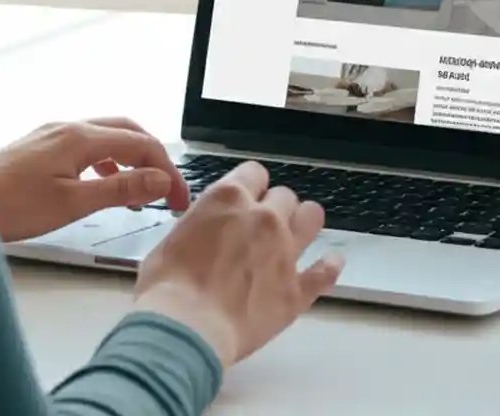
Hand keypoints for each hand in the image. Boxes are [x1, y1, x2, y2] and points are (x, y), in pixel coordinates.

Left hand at [0, 118, 189, 242]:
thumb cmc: (9, 205)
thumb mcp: (74, 203)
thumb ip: (120, 189)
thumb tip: (159, 180)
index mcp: (80, 137)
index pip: (142, 144)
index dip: (167, 171)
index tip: (178, 199)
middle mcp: (68, 128)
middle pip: (128, 132)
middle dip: (154, 158)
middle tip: (168, 191)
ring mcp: (52, 135)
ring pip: (107, 137)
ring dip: (131, 159)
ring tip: (141, 191)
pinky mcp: (40, 147)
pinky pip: (86, 146)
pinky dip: (107, 161)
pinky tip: (102, 184)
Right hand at [132, 161, 344, 367]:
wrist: (186, 328)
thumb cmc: (167, 287)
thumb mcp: (171, 240)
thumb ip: (199, 226)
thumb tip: (204, 231)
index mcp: (229, 199)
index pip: (254, 173)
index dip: (250, 186)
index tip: (246, 196)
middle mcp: (263, 218)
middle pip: (284, 195)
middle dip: (274, 206)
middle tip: (261, 224)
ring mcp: (285, 252)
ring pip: (312, 218)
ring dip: (304, 222)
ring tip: (296, 232)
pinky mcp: (296, 289)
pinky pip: (326, 272)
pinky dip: (330, 266)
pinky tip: (332, 263)